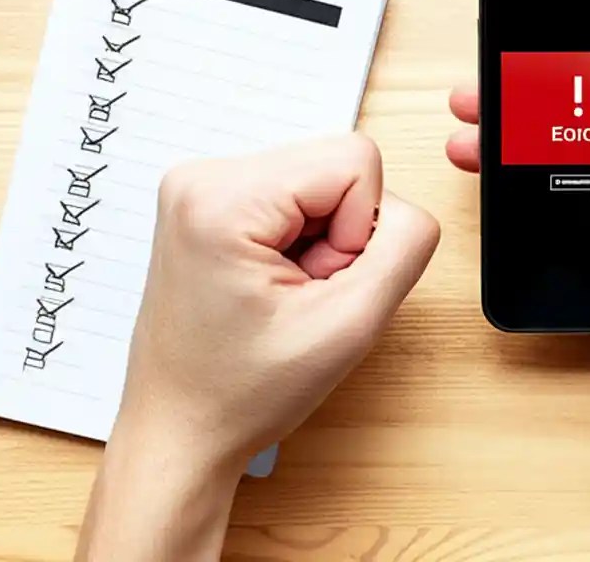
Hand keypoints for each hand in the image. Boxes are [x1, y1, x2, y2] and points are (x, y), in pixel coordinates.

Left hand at [118, 133, 440, 470]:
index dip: (363, 229)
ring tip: (288, 293)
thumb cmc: (244, 392)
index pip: (356, 160)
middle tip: (304, 293)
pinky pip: (294, 198)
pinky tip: (275, 285)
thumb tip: (408, 210)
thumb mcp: (351, 324)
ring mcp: (200, 189)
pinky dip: (302, 242)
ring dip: (324, 240)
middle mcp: (202, 176)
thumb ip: (404, 247)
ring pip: (320, 181)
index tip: (320, 284)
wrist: (182, 430)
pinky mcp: (208, 205)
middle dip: (342, 233)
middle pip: (335, 165)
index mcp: (222, 195)